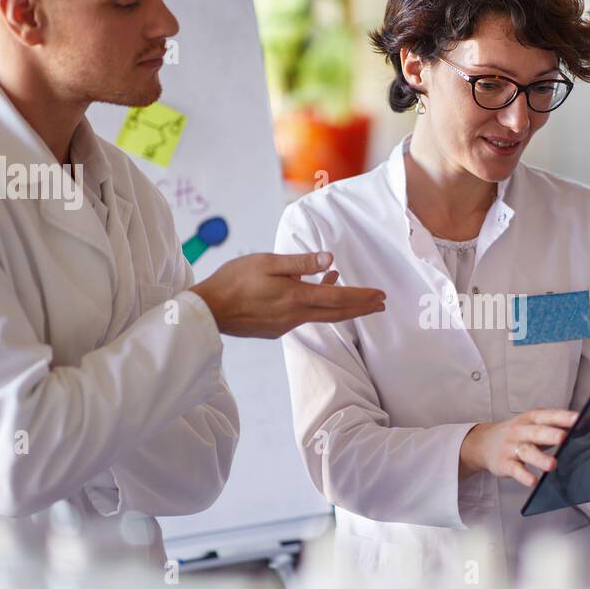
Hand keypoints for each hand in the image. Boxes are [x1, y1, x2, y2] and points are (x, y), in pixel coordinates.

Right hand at [189, 251, 384, 338]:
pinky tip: (315, 294)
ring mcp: (285, 325)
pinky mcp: (275, 329)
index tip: (380, 296)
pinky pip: (304, 317)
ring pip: (321, 316)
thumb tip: (330, 259)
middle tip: (381, 304)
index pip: (338, 299)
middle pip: (337, 313)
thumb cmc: (234, 280)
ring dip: (341, 308)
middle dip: (361, 308)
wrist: (208, 310)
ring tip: (357, 300)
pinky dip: (317, 307)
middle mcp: (295, 315)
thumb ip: (300, 262)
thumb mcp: (267, 262)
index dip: (362, 297)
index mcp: (296, 297)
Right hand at [459, 409, 578, 486]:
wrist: (483, 443)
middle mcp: (520, 431)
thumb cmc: (518, 434)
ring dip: (539, 459)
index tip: (578, 419)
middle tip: (564, 438)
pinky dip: (524, 476)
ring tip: (552, 465)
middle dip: (551, 435)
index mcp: (531, 419)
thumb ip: (561, 425)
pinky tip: (532, 481)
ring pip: (526, 452)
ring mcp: (511, 447)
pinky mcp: (504, 464)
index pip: (548, 416)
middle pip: (537, 432)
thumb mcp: (536, 425)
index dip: (562, 417)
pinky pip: (515, 470)